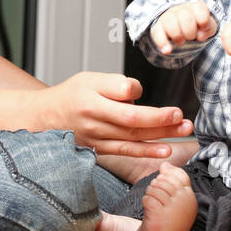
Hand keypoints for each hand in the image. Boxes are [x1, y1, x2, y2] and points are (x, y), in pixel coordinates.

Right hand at [34, 72, 191, 157]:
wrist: (46, 118)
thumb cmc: (72, 95)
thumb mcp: (89, 78)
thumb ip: (115, 84)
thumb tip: (139, 93)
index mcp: (90, 97)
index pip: (121, 93)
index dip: (135, 90)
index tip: (139, 88)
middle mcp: (93, 118)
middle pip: (132, 120)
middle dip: (161, 119)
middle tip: (181, 115)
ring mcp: (97, 137)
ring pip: (133, 137)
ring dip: (161, 135)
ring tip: (184, 129)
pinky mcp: (100, 149)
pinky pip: (126, 151)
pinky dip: (147, 152)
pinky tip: (165, 150)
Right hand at [149, 1, 216, 54]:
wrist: (180, 25)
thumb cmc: (196, 26)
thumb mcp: (208, 26)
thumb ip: (209, 28)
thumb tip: (200, 35)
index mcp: (194, 7)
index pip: (199, 8)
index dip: (203, 21)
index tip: (203, 28)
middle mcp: (180, 9)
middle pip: (186, 18)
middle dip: (190, 32)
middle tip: (191, 37)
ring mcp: (167, 17)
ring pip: (171, 24)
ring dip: (178, 37)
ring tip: (181, 41)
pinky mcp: (158, 27)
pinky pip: (157, 33)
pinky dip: (162, 43)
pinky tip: (167, 50)